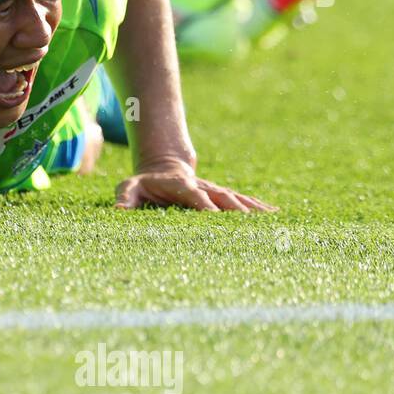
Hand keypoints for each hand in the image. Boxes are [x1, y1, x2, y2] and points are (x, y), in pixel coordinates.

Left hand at [114, 159, 275, 211]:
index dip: (205, 205)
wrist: (161, 168)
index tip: (216, 216)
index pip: (195, 196)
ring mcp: (214, 190)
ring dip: (253, 209)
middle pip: (222, 197)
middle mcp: (202, 187)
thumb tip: (117, 210)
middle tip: (252, 225)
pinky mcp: (222, 195)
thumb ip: (125, 198)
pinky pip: (243, 201)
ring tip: (272, 221)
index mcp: (181, 185)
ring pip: (236, 199)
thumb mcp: (128, 188)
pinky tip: (276, 216)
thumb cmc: (142, 184)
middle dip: (237, 210)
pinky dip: (258, 207)